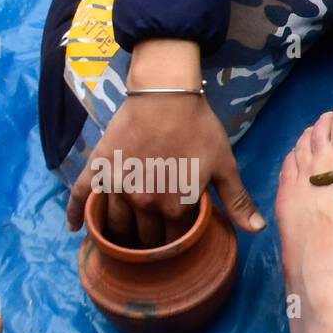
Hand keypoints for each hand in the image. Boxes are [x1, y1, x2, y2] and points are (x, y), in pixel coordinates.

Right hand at [67, 38, 264, 245]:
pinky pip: (83, 196)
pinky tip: (75, 228)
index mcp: (175, 207)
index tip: (178, 237)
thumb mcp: (224, 164)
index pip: (174, 240)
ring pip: (115, 224)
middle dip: (150, 240)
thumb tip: (257, 231)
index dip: (177, 240)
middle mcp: (144, 204)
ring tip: (125, 238)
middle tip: (153, 237)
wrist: (167, 92)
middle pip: (144, 236)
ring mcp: (119, 187)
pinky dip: (77, 214)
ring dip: (120, 234)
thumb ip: (237, 201)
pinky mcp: (101, 169)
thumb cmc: (199, 127)